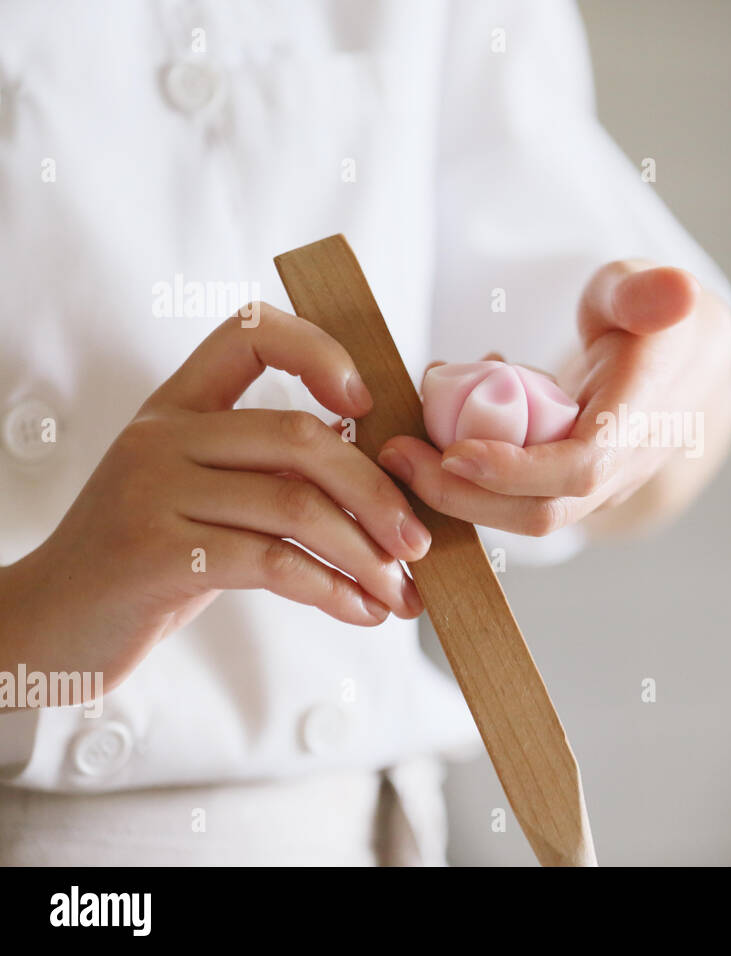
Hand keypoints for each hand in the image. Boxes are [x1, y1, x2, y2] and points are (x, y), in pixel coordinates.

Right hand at [0, 304, 429, 698]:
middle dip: (377, 493)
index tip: (365, 401)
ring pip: (295, 505)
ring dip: (366, 554)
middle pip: (300, 437)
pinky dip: (332, 588)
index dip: (318, 351)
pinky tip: (360, 609)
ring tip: (399, 593)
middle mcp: (163, 437)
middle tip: (417, 543)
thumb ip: (268, 470)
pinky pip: (272, 562)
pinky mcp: (154, 551)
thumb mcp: (203, 497)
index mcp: (177, 408)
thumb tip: (375, 463)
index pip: (249, 334)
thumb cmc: (147, 560)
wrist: (49, 626)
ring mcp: (153, 490)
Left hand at [376, 260, 730, 537]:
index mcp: (642, 418)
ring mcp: (603, 486)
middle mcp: (626, 466)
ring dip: (460, 487)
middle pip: (542, 511)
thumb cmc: (654, 316)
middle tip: (397, 454)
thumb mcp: (641, 288)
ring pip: (526, 513)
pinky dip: (475, 474)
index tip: (452, 452)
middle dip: (463, 495)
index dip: (514, 471)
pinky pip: (521, 497)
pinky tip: (446, 423)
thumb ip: (645, 291)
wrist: (688, 359)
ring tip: (410, 434)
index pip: (580, 467)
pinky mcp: (577, 490)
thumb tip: (678, 292)